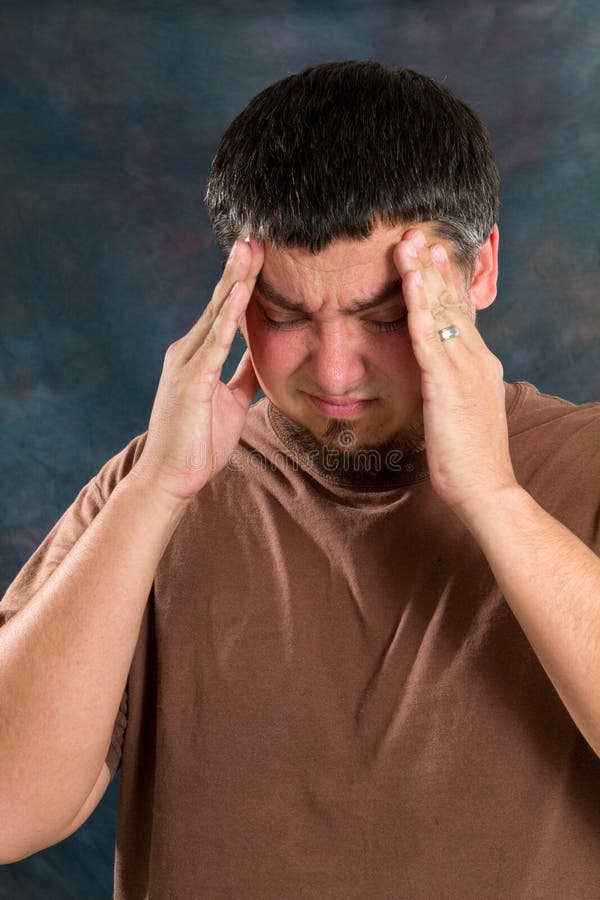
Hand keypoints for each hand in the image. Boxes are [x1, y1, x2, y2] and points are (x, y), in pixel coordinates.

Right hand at [132, 237, 263, 509]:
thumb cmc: (198, 442)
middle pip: (218, 302)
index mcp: (198, 355)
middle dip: (238, 268)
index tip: (260, 254)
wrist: (171, 478)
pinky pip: (214, 343)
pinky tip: (240, 293)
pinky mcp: (190, 381)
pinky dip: (228, 316)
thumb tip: (261, 354)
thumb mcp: (230, 401)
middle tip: (256, 234)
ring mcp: (186, 364)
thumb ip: (242, 374)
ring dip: (234, 281)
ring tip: (250, 250)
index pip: (224, 311)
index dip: (242, 282)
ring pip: (215, 314)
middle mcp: (188, 352)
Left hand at [393, 228, 516, 518]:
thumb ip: (450, 387)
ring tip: (410, 242)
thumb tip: (435, 376)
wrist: (486, 488)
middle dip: (433, 266)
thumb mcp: (461, 412)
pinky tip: (411, 280)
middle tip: (417, 233)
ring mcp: (464, 368)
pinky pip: (429, 336)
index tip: (430, 255)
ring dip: (423, 274)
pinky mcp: (448, 383)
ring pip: (440, 311)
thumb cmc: (468, 458)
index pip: (458, 315)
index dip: (443, 283)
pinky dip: (419, 304)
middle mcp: (476, 359)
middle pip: (451, 303)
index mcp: (479, 365)